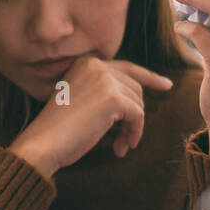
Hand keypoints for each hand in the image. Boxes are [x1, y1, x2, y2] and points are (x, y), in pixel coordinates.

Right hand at [8, 56, 174, 177]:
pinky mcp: (113, 98)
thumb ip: (102, 90)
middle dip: (133, 115)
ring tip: (120, 145)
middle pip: (135, 88)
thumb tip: (137, 97)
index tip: (166, 85)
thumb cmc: (58, 129)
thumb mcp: (79, 99)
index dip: (149, 77)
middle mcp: (96, 65)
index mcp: (86, 63)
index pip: (126, 67)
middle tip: (125, 139)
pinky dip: (133, 132)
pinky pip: (138, 115)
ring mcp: (105, 79)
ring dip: (132, 128)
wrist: (43, 142)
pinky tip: (122, 146)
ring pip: (138, 103)